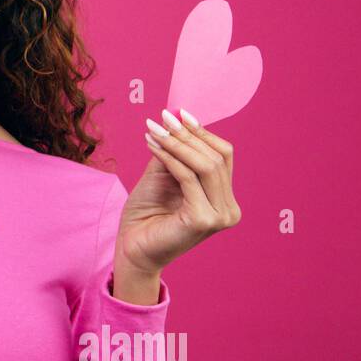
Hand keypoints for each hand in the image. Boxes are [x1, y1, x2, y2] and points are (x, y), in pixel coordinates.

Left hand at [116, 108, 241, 277]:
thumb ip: (176, 152)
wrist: (132, 247)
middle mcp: (229, 210)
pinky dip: (170, 157)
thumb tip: (177, 116)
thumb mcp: (163, 176)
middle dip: (187, 134)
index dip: (202, 132)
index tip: (178, 113)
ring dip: (177, 142)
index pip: (223, 157)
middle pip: (216, 158)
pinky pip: (187, 177)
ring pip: (204, 165)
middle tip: (162, 117)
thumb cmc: (146, 214)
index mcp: (226, 200)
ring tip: (154, 128)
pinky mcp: (203, 220)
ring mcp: (220, 217)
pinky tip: (152, 144)